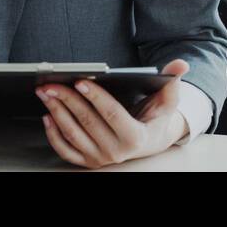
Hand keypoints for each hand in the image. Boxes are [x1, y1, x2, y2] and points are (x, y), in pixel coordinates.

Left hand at [36, 58, 190, 168]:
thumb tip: (181, 65)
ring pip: (73, 134)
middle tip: (51, 83)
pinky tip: (47, 116)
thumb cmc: (156, 117)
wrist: (150, 141)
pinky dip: (54, 134)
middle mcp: (117, 152)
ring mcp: (101, 159)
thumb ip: (172, 81)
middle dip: (67, 100)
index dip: (96, 97)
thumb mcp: (167, 99)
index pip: (112, 114)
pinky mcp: (89, 162)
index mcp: (136, 137)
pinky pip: (66, 151)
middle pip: (87, 122)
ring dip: (56, 112)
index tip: (80, 81)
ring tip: (46, 93)